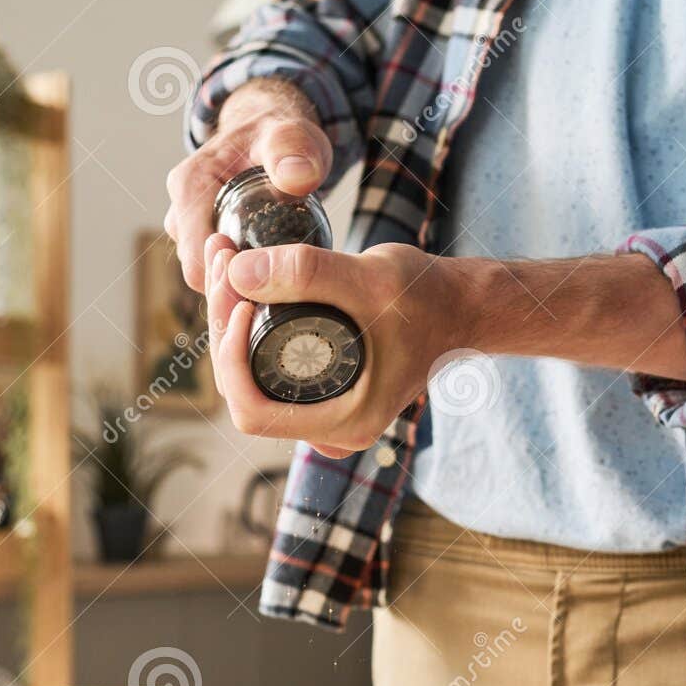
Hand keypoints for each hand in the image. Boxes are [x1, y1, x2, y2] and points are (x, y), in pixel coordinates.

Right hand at [164, 79, 331, 291]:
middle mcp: (180, 213)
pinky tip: (274, 286)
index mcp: (189, 185)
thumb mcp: (291, 134)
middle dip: (236, 288)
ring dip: (239, 289)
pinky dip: (242, 285)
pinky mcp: (202, 244)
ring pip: (207, 278)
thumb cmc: (276, 133)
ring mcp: (188, 232)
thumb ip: (293, 148)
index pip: (197, 256)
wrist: (267, 135)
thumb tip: (297, 177)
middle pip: (200, 273)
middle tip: (286, 290)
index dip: (231, 278)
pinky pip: (216, 276)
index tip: (274, 281)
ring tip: (283, 286)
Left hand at [203, 239, 468, 457]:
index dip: (231, 358)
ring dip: (231, 318)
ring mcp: (323, 410)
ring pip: (251, 376)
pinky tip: (243, 278)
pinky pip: (267, 366)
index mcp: (343, 422)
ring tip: (227, 257)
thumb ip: (308, 273)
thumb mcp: (372, 278)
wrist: (462, 307)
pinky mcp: (319, 387)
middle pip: (244, 390)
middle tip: (223, 258)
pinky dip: (250, 323)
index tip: (241, 299)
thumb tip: (237, 273)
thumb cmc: (430, 298)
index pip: (252, 411)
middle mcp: (329, 428)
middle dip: (224, 323)